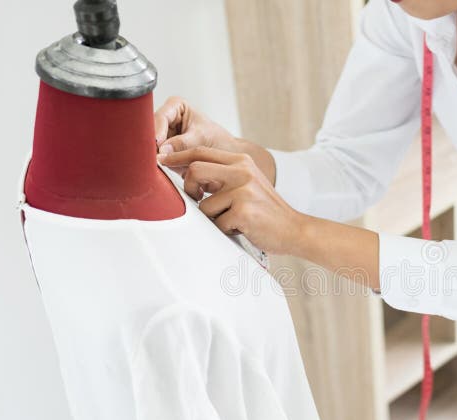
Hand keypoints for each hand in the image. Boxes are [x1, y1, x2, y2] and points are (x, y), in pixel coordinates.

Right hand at [154, 97, 276, 184]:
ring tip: (154, 165)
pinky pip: (155, 157)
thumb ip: (182, 143)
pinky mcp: (163, 151)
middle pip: (150, 131)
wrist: (227, 156)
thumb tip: (162, 150)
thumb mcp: (201, 139)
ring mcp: (163, 136)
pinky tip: (158, 170)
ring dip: (152, 156)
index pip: (160, 117)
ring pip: (150, 145)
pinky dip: (157, 163)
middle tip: (151, 157)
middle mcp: (166, 119)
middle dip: (151, 145)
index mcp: (175, 106)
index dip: (156, 131)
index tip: (157, 144)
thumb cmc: (219, 141)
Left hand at [157, 147, 301, 254]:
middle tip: (198, 200)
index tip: (161, 162)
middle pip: (195, 171)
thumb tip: (188, 175)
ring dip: (214, 218)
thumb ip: (223, 176)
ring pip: (204, 205)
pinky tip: (243, 228)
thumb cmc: (266, 211)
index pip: (200, 152)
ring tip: (233, 220)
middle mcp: (242, 171)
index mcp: (241, 161)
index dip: (177, 157)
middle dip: (189, 189)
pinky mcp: (244, 210)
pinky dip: (227, 230)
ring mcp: (243, 190)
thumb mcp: (247, 184)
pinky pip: (218, 223)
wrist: (295, 229)